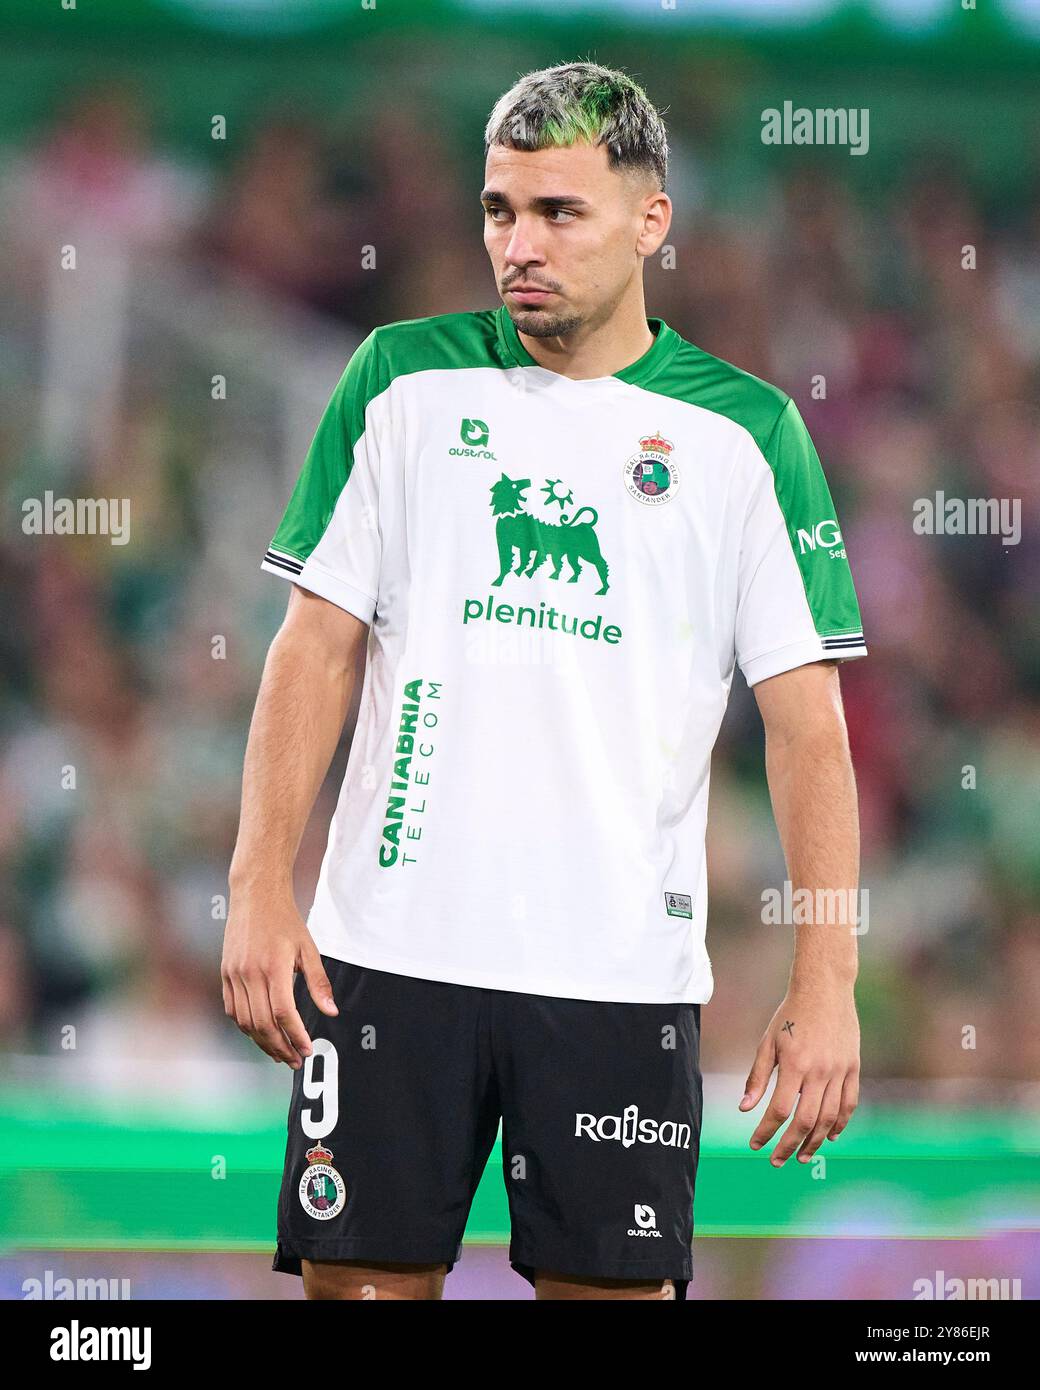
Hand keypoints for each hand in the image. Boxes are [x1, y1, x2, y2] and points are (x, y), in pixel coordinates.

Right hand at [221, 890, 337, 1067]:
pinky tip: (260, 1033)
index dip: (296, 1036)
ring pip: (245, 1021)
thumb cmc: (285, 920)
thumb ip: (319, 983)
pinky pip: (233, 1010)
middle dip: (280, 1047)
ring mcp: (234, 974)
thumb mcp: (309, 948)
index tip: (307, 1049)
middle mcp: (250, 973)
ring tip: (280, 1052)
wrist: (255, 895)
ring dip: (263, 1042)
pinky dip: (246, 1026)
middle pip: (263, 1024)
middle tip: (295, 1060)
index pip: (283, 1013)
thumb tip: (331, 1011)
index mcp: (274, 966)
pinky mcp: (225, 974)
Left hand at [739, 988, 859, 1165]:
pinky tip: (830, 1137)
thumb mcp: (768, 1042)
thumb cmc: (790, 1014)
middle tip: (777, 1160)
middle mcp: (820, 1071)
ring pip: (830, 1118)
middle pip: (806, 1121)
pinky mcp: (853, 1068)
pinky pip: (849, 1104)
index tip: (755, 1145)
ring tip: (802, 1156)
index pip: (779, 1109)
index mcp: (795, 1064)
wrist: (825, 989)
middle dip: (790, 1145)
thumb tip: (744, 1109)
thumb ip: (757, 1077)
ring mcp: (840, 1071)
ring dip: (815, 1142)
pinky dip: (840, 1124)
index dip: (766, 1131)